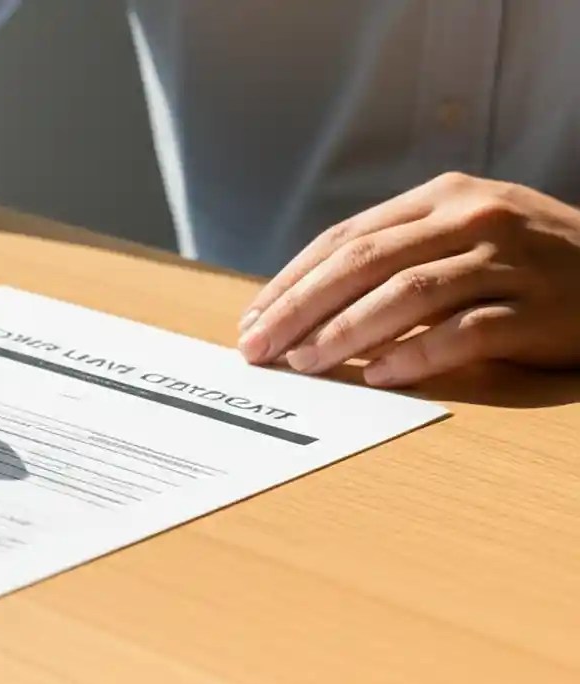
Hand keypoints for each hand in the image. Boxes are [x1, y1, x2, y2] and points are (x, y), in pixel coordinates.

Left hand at [237, 172, 579, 386]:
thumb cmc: (527, 261)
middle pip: (363, 262)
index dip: (292, 280)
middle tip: (260, 348)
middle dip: (300, 308)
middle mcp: (471, 219)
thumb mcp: (464, 233)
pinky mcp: (537, 308)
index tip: (254, 318)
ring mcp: (507, 261)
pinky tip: (378, 377)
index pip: (345, 238)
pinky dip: (416, 355)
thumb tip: (308, 305)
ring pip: (407, 294)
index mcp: (442, 197)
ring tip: (306, 363)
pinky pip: (465, 332)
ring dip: (346, 332)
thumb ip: (398, 254)